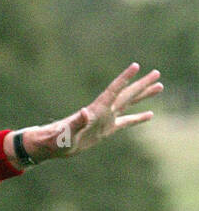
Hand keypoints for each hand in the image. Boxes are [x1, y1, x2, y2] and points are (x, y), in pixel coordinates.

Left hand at [10, 63, 163, 164]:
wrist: (51, 144)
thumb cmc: (56, 139)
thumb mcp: (66, 133)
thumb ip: (76, 123)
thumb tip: (86, 112)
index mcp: (96, 110)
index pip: (113, 91)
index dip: (124, 79)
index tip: (136, 66)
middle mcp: (103, 111)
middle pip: (127, 94)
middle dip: (142, 84)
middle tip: (158, 73)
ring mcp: (106, 120)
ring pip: (129, 104)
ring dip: (144, 95)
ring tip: (160, 86)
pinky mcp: (106, 130)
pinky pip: (126, 122)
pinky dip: (138, 118)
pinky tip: (150, 114)